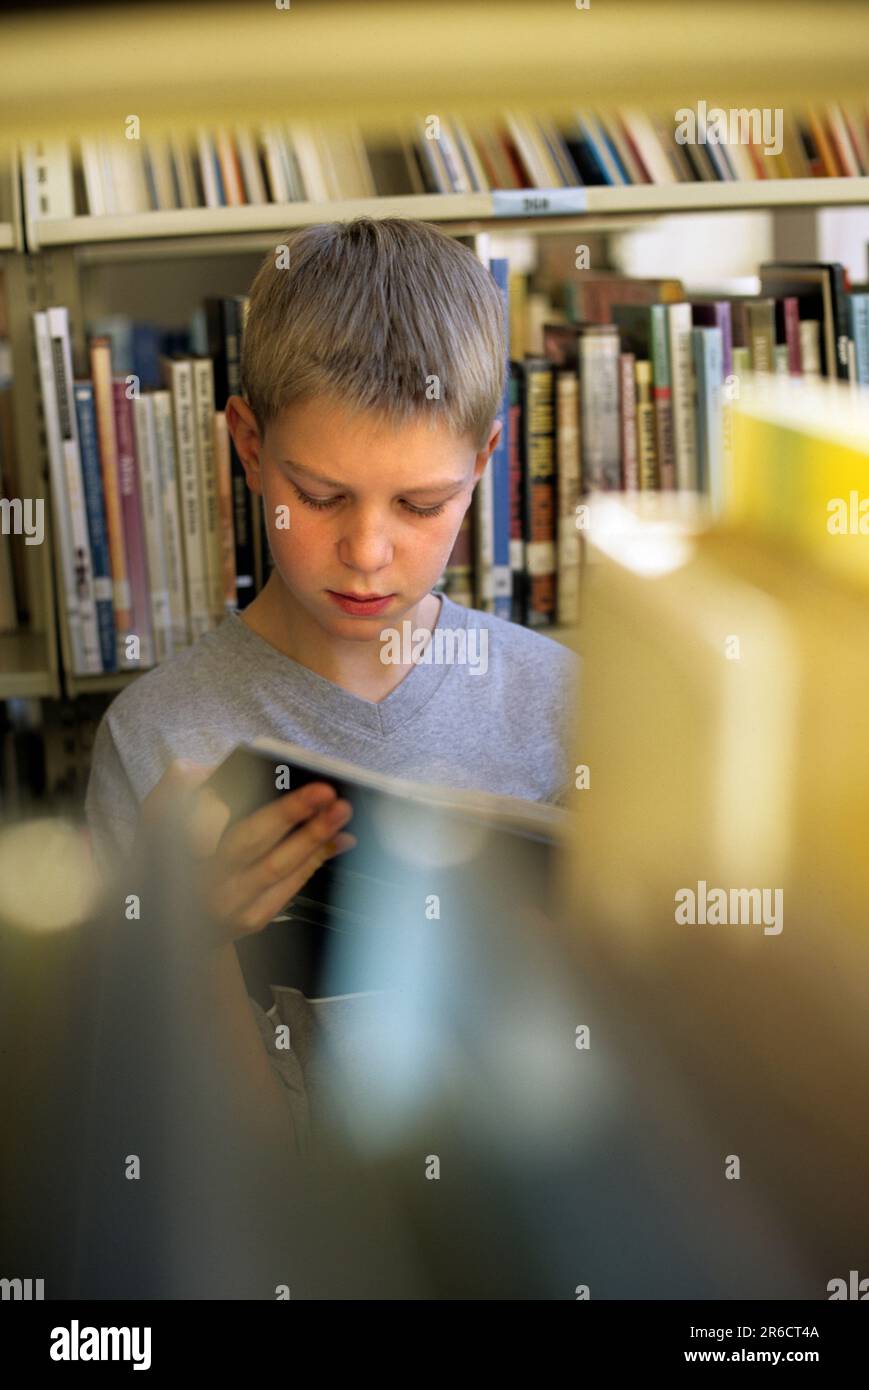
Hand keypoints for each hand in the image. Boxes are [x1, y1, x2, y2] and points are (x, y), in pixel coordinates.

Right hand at [137, 759, 355, 942]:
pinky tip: (337, 840)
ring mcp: (225, 903)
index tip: (255, 796)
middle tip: (324, 791)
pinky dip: (315, 860)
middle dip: (290, 814)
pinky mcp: (249, 919)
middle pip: (248, 841)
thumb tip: (200, 769)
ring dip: (313, 837)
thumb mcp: (159, 815)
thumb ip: (180, 787)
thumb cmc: (170, 854)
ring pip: (275, 867)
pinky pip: (288, 887)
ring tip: (341, 811)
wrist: (169, 922)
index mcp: (172, 844)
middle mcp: (198, 878)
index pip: (196, 822)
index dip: (234, 808)